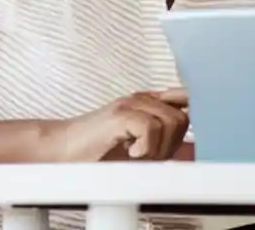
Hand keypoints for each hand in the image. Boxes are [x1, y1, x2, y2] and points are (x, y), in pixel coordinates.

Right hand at [49, 89, 189, 161]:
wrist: (61, 150)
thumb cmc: (95, 151)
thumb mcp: (138, 145)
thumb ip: (162, 139)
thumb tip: (190, 147)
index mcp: (147, 103)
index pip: (185, 98)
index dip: (193, 115)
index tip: (183, 140)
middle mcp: (141, 99)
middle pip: (183, 117)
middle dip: (172, 144)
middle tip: (150, 156)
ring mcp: (130, 104)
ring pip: (170, 122)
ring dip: (159, 148)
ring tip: (138, 155)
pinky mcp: (119, 115)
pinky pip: (151, 128)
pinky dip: (146, 148)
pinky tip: (131, 153)